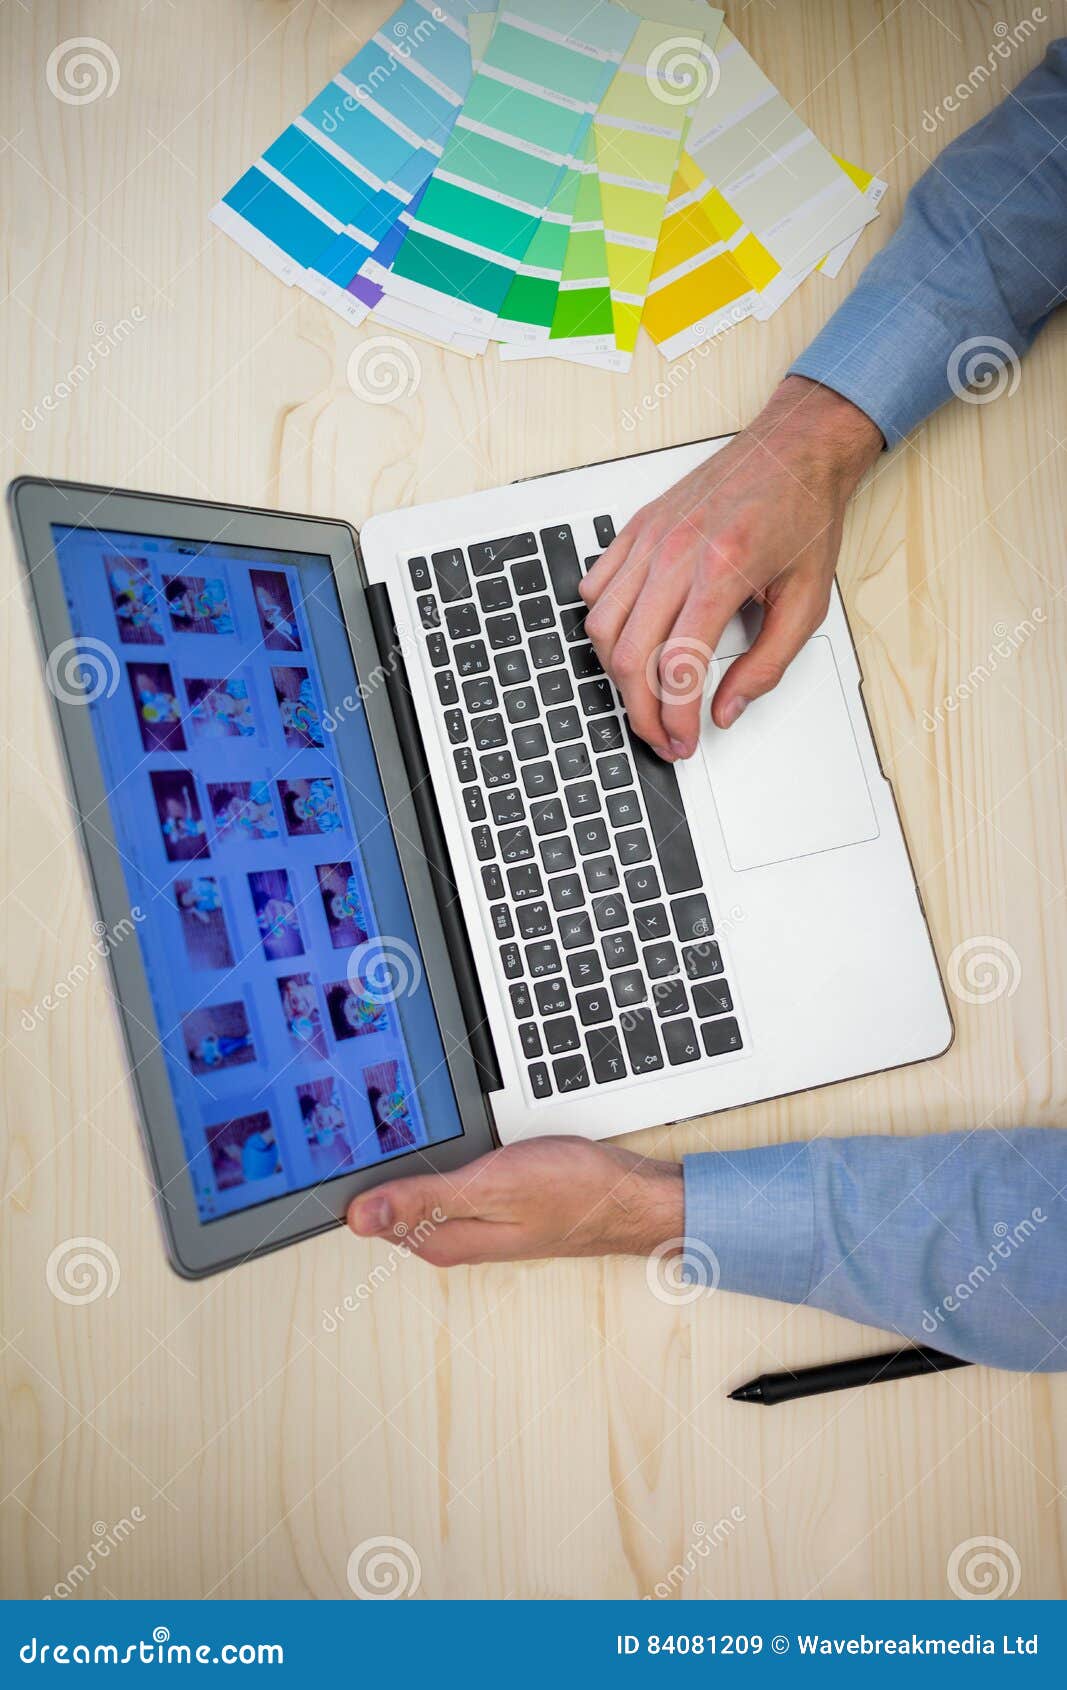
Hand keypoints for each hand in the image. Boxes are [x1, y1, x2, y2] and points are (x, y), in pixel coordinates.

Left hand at [347, 1137, 682, 1267]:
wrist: (629, 1198)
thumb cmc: (572, 1192)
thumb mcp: (491, 1188)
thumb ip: (423, 1201)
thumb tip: (358, 1216)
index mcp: (442, 1238)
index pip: (369, 1219)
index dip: (344, 1187)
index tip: (321, 1155)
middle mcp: (453, 1236)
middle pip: (388, 1208)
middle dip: (362, 1177)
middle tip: (334, 1133)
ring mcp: (473, 1221)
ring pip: (414, 1196)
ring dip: (394, 1170)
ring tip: (365, 1132)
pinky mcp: (491, 1204)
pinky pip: (441, 1187)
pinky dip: (427, 1165)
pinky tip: (425, 1143)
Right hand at [581, 376, 882, 759]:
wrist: (796, 448)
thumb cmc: (803, 514)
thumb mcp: (807, 602)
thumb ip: (767, 665)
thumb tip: (727, 710)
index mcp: (722, 572)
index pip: (676, 669)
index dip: (675, 721)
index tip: (682, 743)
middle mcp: (676, 553)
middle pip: (628, 657)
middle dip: (640, 712)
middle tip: (661, 736)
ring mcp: (649, 538)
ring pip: (601, 625)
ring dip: (617, 672)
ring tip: (646, 694)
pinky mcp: (636, 527)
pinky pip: (593, 586)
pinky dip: (603, 623)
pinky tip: (631, 638)